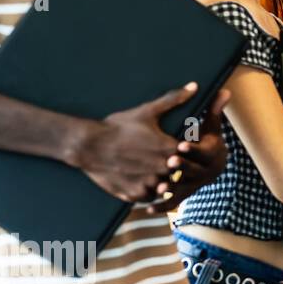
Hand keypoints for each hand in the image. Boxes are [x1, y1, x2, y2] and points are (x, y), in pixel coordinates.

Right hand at [78, 82, 196, 202]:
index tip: (177, 149)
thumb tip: (194, 86)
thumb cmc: (118, 126)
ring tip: (148, 170)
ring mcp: (148, 183)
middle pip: (178, 173)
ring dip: (160, 181)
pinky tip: (139, 180)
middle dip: (173, 168)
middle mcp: (162, 169)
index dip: (184, 153)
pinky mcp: (134, 194)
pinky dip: (146, 191)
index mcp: (169, 149)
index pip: (189, 156)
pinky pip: (148, 197)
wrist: (87, 144)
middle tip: (159, 160)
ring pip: (164, 187)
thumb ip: (174, 100)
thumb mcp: (147, 112)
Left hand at [146, 89, 229, 213]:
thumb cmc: (207, 142)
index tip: (181, 144)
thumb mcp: (210, 127)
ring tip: (160, 186)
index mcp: (211, 155)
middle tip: (169, 162)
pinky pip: (172, 202)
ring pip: (182, 189)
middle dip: (181, 167)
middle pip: (192, 171)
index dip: (193, 150)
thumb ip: (213, 110)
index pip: (203, 152)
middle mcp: (204, 173)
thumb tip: (225, 90)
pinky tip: (149, 206)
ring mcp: (193, 185)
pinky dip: (161, 205)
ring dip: (171, 189)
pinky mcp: (183, 194)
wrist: (213, 167)